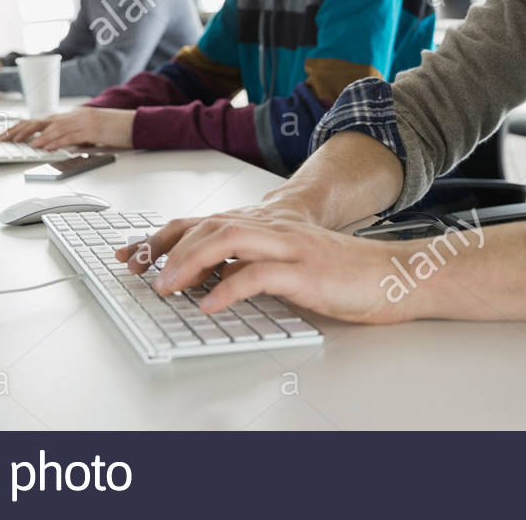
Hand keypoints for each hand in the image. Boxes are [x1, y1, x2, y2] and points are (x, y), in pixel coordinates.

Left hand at [0, 107, 134, 149]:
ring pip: (54, 128)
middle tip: (6, 138)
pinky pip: (71, 135)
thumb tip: (55, 147)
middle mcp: (74, 115)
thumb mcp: (88, 132)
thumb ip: (72, 137)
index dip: (22, 126)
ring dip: (37, 137)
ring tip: (23, 144)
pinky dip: (57, 141)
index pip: (42, 120)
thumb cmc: (114, 129)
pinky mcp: (93, 128)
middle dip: (21, 130)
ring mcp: (83, 121)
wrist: (134, 123)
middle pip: (42, 121)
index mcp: (72, 116)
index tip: (8, 133)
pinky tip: (47, 146)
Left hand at [115, 207, 418, 324]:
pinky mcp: (307, 270)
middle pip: (209, 224)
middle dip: (167, 245)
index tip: (132, 253)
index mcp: (267, 226)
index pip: (205, 221)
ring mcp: (291, 246)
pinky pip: (261, 274)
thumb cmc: (343, 275)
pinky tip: (211, 304)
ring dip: (190, 261)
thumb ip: (250, 267)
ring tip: (165, 285)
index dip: (164, 235)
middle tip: (138, 269)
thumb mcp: (287, 267)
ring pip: (229, 238)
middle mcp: (274, 228)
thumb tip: (208, 281)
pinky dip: (230, 288)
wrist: (393, 275)